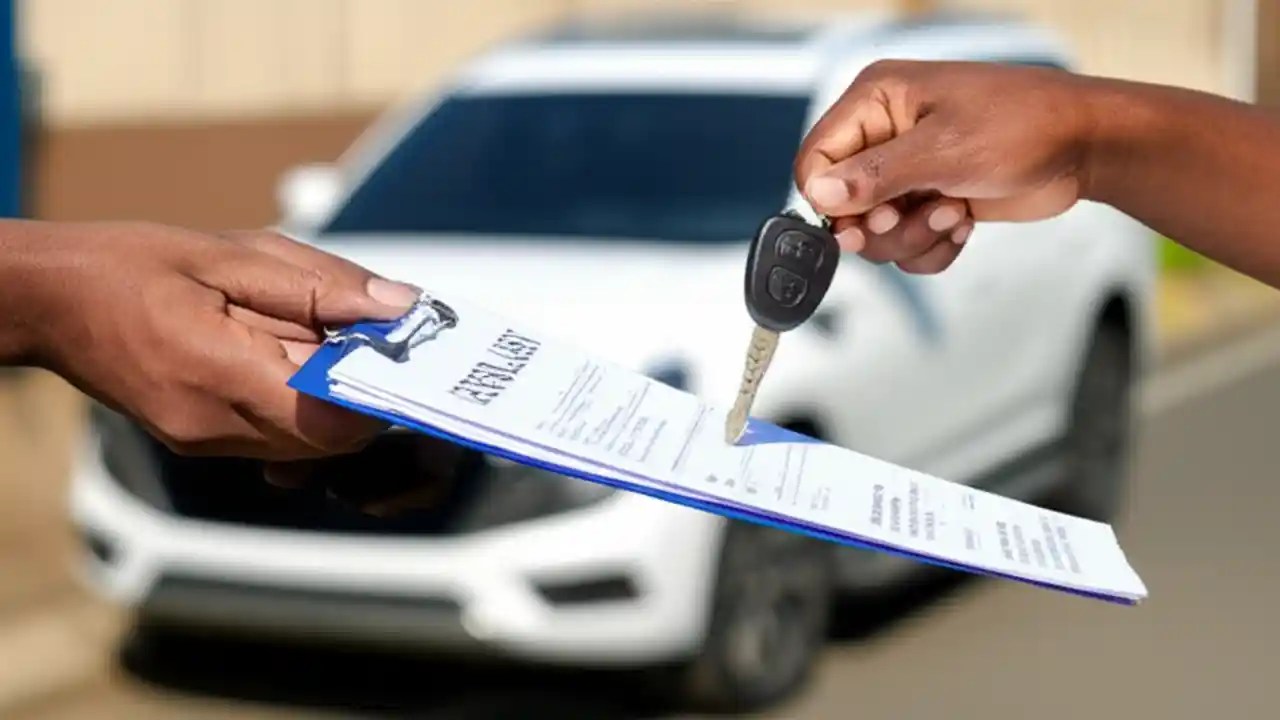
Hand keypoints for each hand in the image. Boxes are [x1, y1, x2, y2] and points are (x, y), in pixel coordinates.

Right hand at [11, 221, 418, 460]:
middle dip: (361, 392)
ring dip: (330, 398)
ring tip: (315, 335)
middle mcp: (216, 426)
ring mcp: (206, 442)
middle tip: (363, 333)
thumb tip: (399, 307)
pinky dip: (299, 403)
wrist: (47, 301)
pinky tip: (283, 355)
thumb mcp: (231, 254)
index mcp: (222, 374)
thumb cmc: (131, 265)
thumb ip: (321, 286)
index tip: (399, 349)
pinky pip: (275, 437)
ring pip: (307, 444)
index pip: (336, 419)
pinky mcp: (200, 442)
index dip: (380, 392)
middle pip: (330, 439)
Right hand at [794, 60, 1095, 272]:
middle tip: (913, 216)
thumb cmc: (1026, 124)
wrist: (1083, 146)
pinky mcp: (928, 199)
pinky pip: (905, 245)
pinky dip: (931, 247)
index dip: (832, 202)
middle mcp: (884, 135)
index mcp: (877, 101)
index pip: (816, 160)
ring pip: (874, 233)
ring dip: (912, 238)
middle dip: (881, 225)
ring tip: (951, 213)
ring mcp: (907, 170)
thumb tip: (821, 194)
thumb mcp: (946, 149)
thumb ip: (877, 174)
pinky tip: (962, 221)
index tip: (863, 223)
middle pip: (841, 206)